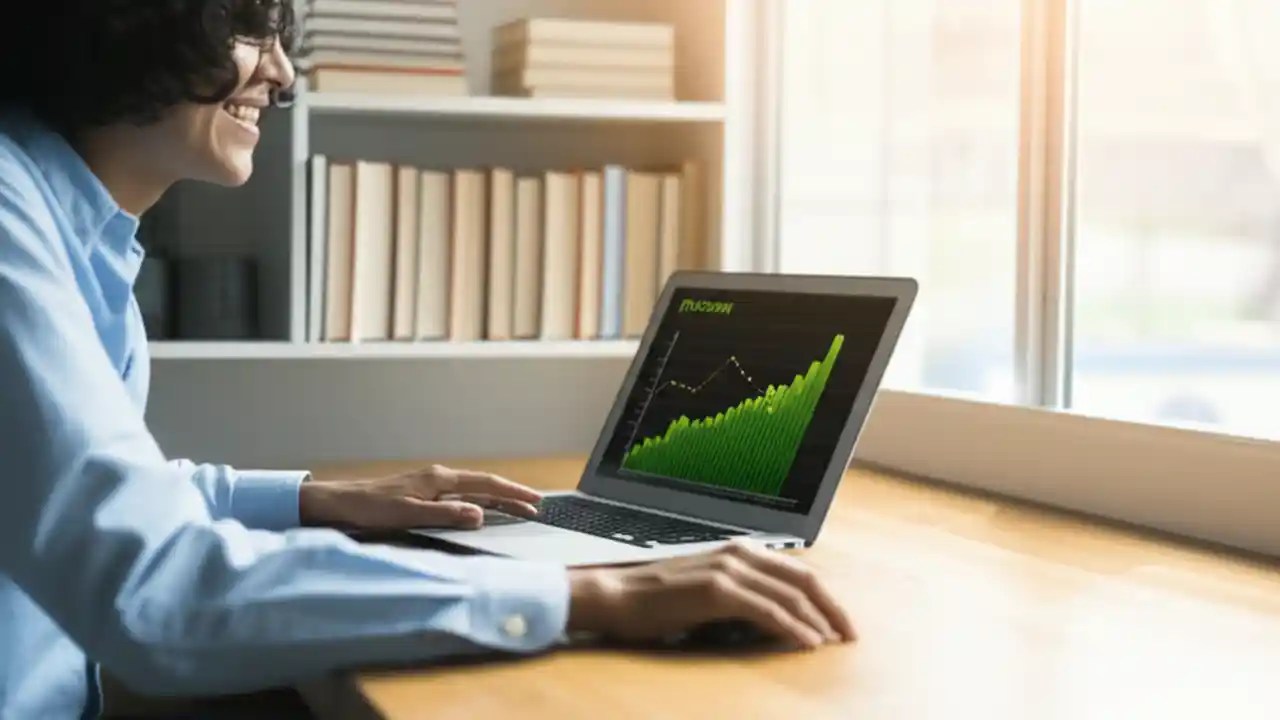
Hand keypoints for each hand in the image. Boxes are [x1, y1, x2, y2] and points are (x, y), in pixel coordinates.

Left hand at [299, 464, 541, 529]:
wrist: (341, 503)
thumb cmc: (371, 509)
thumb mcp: (409, 514)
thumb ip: (446, 514)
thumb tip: (480, 514)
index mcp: (439, 479)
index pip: (485, 484)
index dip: (512, 492)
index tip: (535, 500)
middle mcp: (438, 477)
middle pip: (484, 484)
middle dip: (511, 495)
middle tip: (535, 508)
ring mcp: (430, 484)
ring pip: (473, 490)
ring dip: (496, 499)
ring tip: (517, 510)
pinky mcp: (422, 492)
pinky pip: (460, 495)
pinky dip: (478, 501)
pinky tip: (482, 510)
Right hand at [566, 540, 855, 649]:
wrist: (617, 597)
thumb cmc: (658, 601)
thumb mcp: (708, 593)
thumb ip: (742, 597)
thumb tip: (778, 621)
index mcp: (740, 552)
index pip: (796, 572)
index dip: (824, 597)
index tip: (840, 622)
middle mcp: (739, 554)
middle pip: (804, 580)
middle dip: (832, 608)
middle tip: (849, 635)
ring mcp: (728, 569)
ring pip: (790, 595)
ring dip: (817, 621)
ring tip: (832, 643)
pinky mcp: (718, 591)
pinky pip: (768, 611)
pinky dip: (792, 628)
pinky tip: (806, 644)